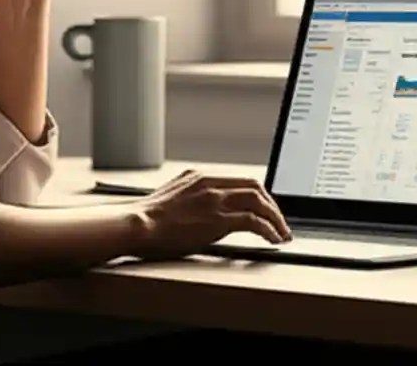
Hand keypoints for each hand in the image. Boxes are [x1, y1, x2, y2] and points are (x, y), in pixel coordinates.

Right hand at [131, 170, 293, 260]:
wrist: (135, 225)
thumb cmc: (146, 219)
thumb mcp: (172, 195)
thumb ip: (190, 195)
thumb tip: (202, 206)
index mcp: (201, 177)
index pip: (241, 181)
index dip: (259, 196)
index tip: (266, 209)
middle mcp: (211, 184)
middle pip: (255, 188)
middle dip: (272, 206)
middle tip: (279, 222)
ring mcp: (215, 200)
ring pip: (259, 202)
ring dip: (275, 219)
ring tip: (281, 234)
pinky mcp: (217, 219)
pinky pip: (253, 222)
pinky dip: (268, 230)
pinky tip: (272, 240)